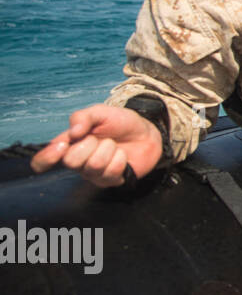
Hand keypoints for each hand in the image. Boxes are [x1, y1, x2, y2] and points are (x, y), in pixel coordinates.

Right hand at [30, 104, 163, 187]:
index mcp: (69, 145)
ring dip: (109, 150)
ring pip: (94, 165)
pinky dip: (120, 159)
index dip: (46, 158)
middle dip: (89, 145)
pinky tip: (122, 156)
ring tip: (114, 145)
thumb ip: (83, 117)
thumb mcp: (101, 112)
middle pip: (71, 162)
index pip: (43, 160)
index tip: (62, 146)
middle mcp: (77, 162)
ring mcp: (93, 174)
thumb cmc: (120, 122)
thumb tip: (73, 133)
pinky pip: (111, 172)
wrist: (146, 133)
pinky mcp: (109, 181)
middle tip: (100, 138)